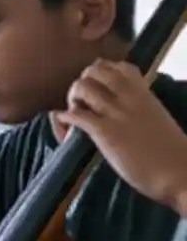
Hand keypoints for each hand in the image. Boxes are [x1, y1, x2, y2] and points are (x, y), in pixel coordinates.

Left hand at [51, 59, 186, 213]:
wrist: (179, 173)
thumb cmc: (171, 152)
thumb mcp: (157, 118)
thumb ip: (141, 107)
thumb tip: (123, 107)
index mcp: (145, 93)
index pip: (119, 67)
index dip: (102, 74)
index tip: (99, 89)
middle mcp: (130, 97)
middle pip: (95, 70)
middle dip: (82, 83)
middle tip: (83, 103)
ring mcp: (116, 113)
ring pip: (82, 87)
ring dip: (72, 99)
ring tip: (76, 115)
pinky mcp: (105, 131)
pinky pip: (76, 115)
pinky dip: (65, 118)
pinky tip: (66, 127)